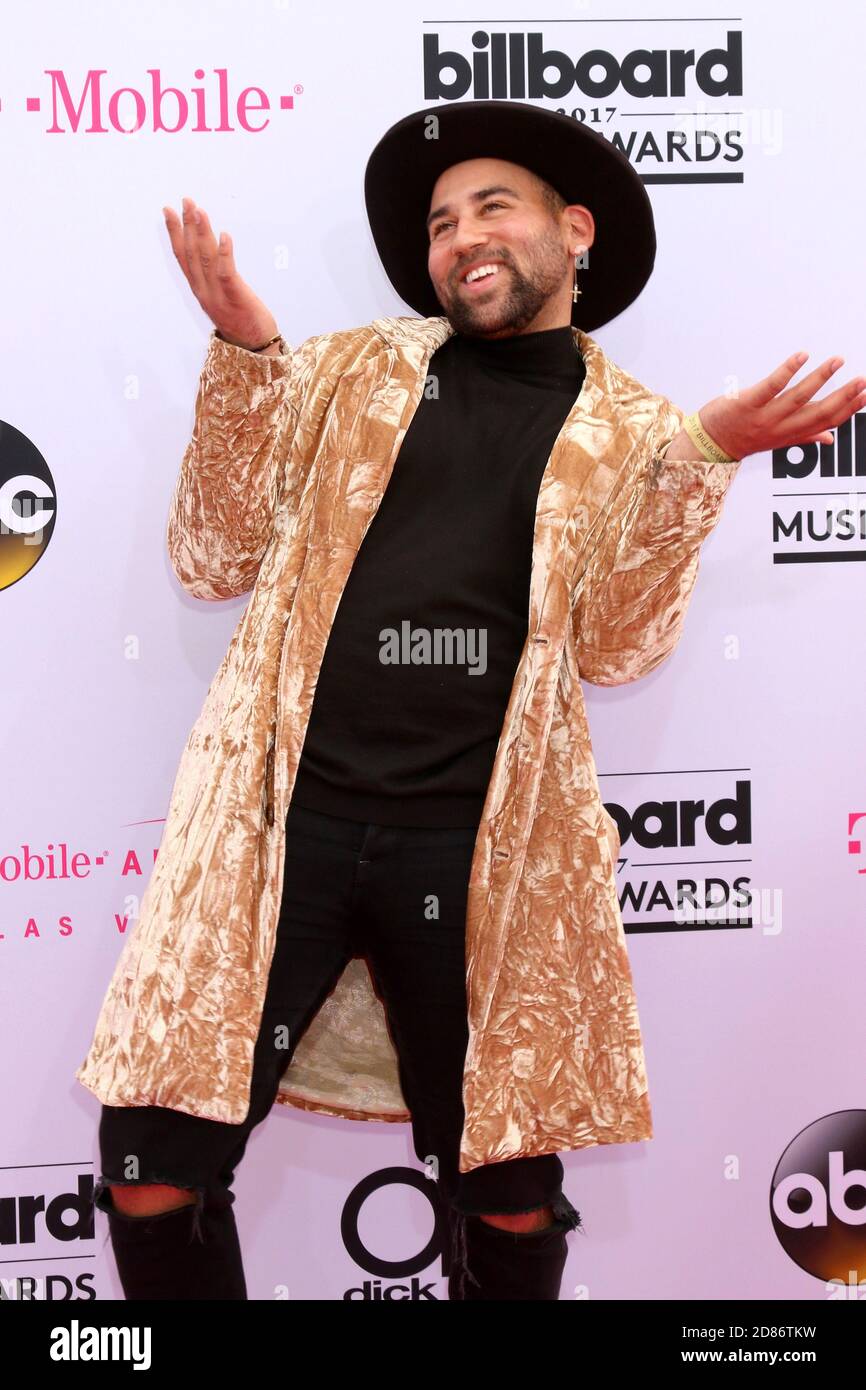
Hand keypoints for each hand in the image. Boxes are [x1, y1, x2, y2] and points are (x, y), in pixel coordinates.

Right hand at [162, 197, 278, 349]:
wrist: (255, 350)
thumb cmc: (242, 322)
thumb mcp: (222, 298)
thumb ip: (214, 279)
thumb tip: (211, 255)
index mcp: (199, 290)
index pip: (183, 257)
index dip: (174, 233)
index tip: (168, 210)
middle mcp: (204, 292)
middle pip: (191, 253)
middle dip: (187, 224)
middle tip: (186, 200)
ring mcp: (218, 296)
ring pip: (205, 259)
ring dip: (202, 232)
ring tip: (200, 210)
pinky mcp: (236, 298)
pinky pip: (226, 273)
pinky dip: (223, 253)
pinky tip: (223, 235)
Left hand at [697, 353, 865, 460]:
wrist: (708, 444)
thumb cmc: (743, 437)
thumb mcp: (776, 440)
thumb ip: (805, 437)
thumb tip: (830, 438)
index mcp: (791, 435)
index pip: (826, 422)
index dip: (848, 409)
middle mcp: (780, 428)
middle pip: (818, 413)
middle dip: (843, 396)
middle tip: (862, 380)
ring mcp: (763, 417)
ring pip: (797, 398)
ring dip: (820, 378)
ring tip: (838, 360)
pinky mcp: (746, 403)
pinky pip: (770, 386)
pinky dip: (787, 370)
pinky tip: (802, 355)